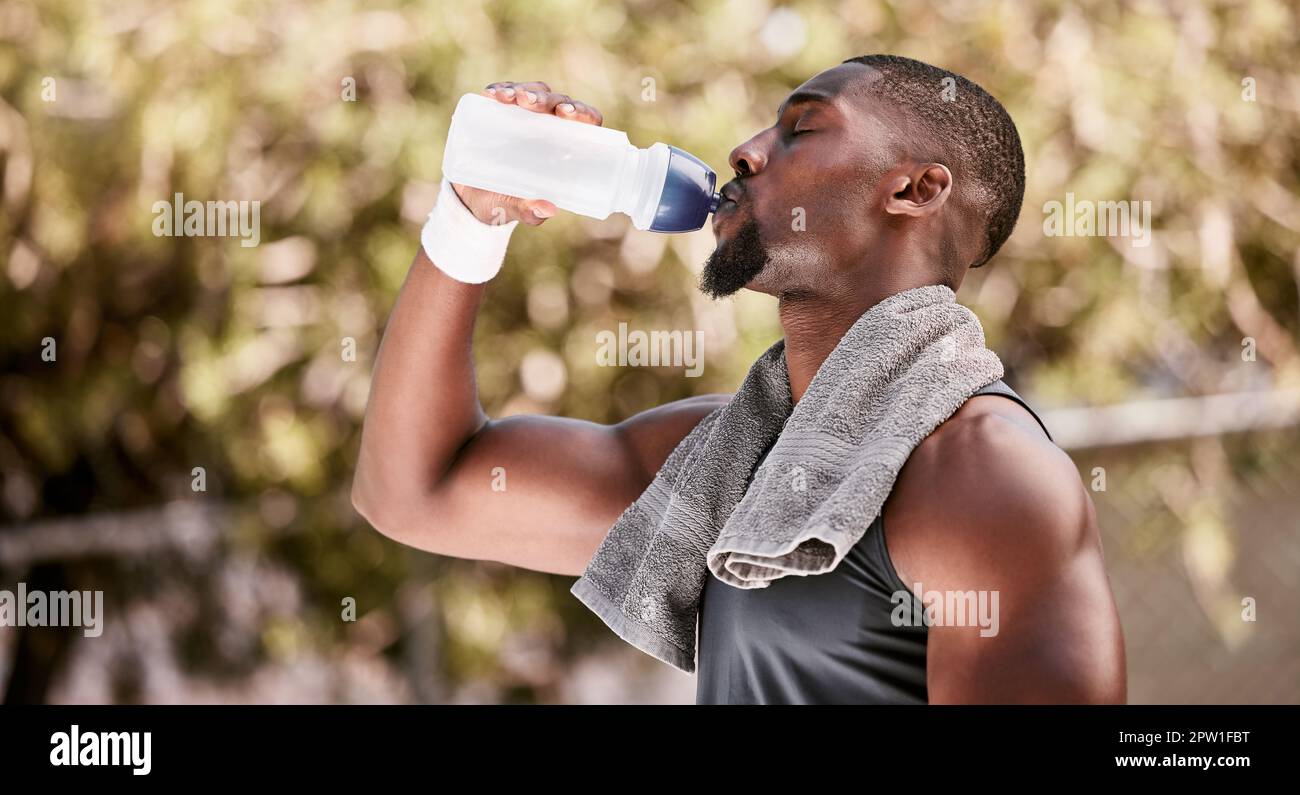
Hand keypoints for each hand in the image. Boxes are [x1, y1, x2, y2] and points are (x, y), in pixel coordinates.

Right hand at [451, 81, 605, 226]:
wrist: (471, 196)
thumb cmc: (504, 201)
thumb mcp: (516, 208)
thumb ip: (530, 211)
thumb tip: (548, 209)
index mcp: (564, 148)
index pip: (585, 122)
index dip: (582, 113)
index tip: (567, 114)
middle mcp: (549, 127)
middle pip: (558, 102)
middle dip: (546, 99)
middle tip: (530, 104)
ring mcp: (525, 116)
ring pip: (534, 92)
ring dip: (524, 90)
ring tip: (508, 98)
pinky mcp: (501, 111)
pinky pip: (505, 92)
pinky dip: (500, 89)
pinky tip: (492, 94)